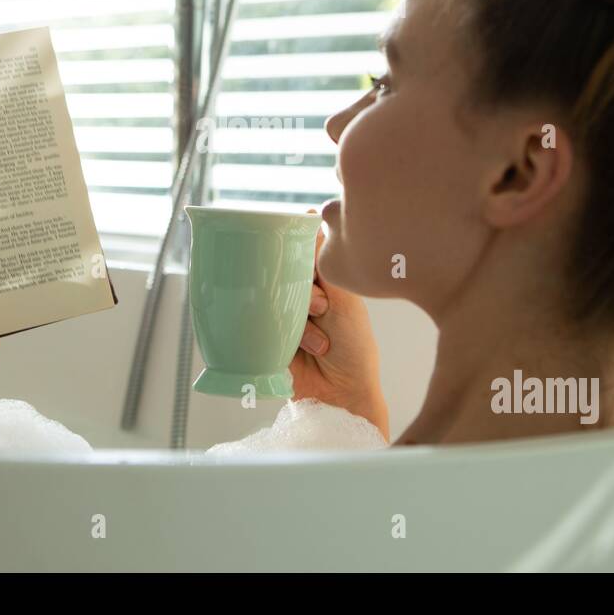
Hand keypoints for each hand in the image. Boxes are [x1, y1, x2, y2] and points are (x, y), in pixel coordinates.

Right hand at [289, 209, 389, 440]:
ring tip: (321, 343)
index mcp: (320, 283)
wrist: (344, 397)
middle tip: (320, 308)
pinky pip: (258, 328)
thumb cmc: (354, 348)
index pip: (298, 254)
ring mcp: (283, 319)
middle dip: (302, 291)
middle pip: (281, 275)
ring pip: (271, 302)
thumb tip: (313, 218)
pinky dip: (277, 337)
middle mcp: (299, 298)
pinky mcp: (268, 341)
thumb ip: (324, 264)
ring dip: (299, 322)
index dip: (299, 254)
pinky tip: (295, 349)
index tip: (305, 262)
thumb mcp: (345, 300)